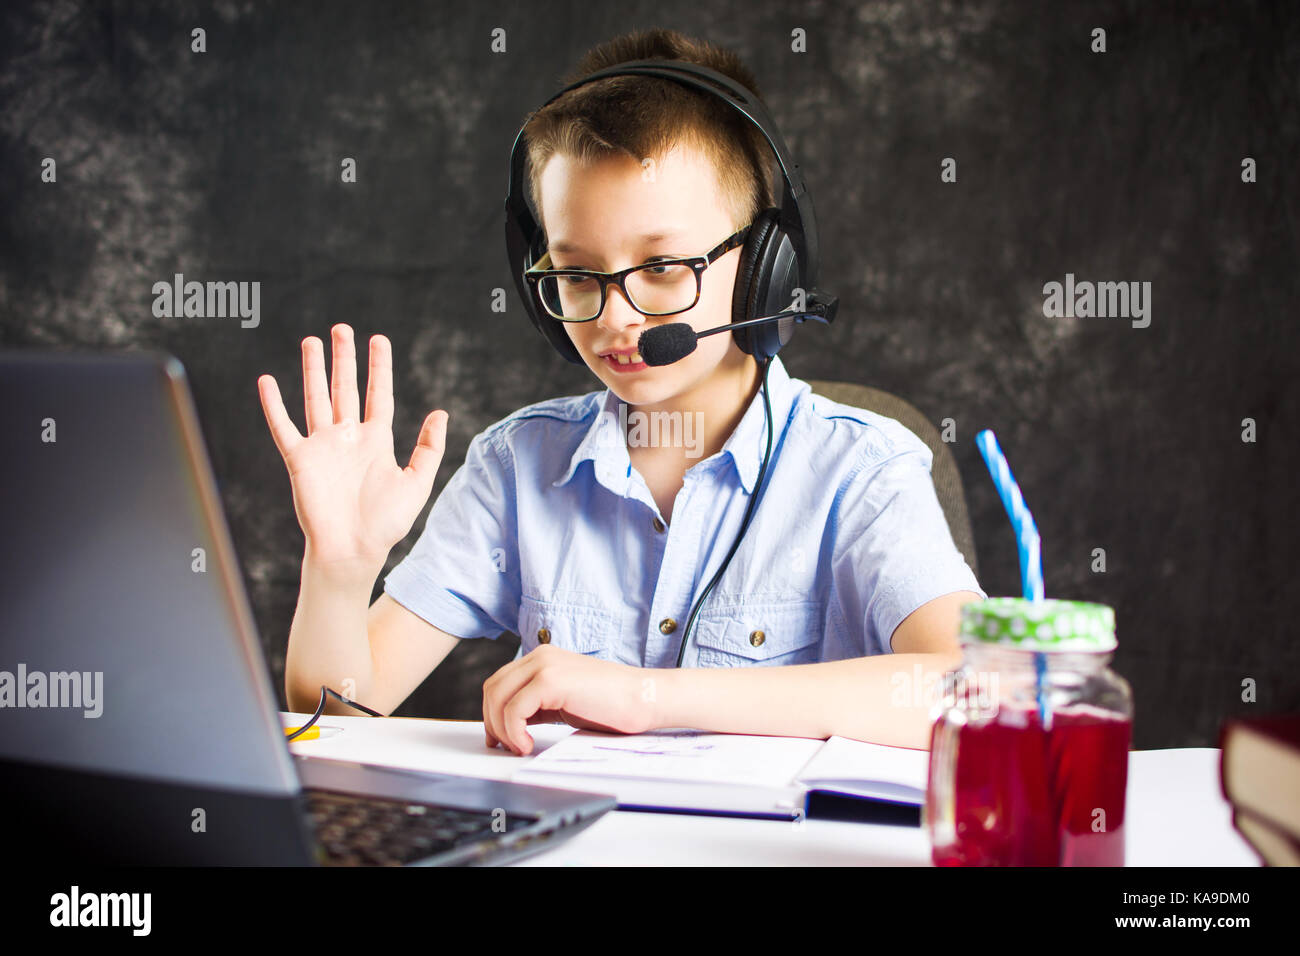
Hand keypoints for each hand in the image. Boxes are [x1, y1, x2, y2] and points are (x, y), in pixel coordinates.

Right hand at [257, 323, 447, 576]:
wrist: (352, 550)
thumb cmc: (385, 524)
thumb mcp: (416, 483)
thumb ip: (428, 448)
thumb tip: (441, 412)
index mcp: (376, 442)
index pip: (378, 395)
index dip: (379, 368)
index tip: (379, 339)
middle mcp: (348, 439)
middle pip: (345, 389)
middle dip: (344, 358)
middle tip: (342, 328)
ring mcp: (322, 447)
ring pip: (316, 398)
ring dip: (313, 370)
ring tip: (311, 341)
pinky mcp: (299, 459)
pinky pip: (284, 426)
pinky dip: (274, 404)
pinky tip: (267, 380)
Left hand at [482, 645, 660, 755]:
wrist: (645, 698)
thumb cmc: (613, 705)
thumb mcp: (565, 703)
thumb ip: (538, 706)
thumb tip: (512, 726)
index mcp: (543, 658)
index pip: (500, 682)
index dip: (493, 713)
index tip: (499, 738)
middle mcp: (541, 656)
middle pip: (493, 688)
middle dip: (492, 722)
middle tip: (505, 746)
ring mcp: (545, 665)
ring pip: (498, 698)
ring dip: (502, 729)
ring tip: (521, 747)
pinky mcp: (551, 680)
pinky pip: (513, 709)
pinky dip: (514, 732)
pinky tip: (528, 744)